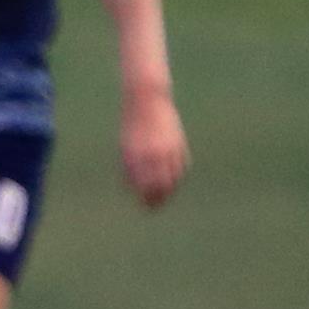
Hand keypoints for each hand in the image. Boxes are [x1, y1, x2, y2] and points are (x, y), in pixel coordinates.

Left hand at [120, 91, 188, 207]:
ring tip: (165, 196)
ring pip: (174, 178)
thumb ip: (128, 168)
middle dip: (159, 199)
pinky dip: (178, 175)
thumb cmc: (132, 126)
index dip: (147, 200)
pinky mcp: (179, 143)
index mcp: (137, 157)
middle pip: (161, 186)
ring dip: (170, 190)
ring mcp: (169, 149)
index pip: (145, 187)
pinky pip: (182, 166)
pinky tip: (174, 180)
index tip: (146, 207)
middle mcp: (154, 155)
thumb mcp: (125, 147)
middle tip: (156, 207)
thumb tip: (131, 188)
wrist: (147, 101)